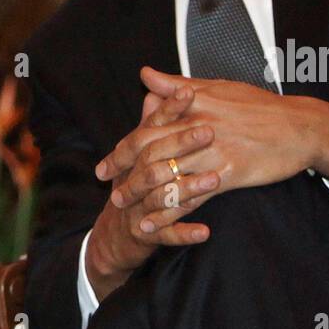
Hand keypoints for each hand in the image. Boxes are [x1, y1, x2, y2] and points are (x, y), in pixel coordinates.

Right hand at [84, 83, 213, 302]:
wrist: (113, 237)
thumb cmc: (133, 189)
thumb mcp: (139, 156)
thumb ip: (150, 125)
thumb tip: (153, 92)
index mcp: (136, 157)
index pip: (151, 127)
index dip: (169, 109)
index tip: (189, 91)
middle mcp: (133, 179)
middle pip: (155, 157)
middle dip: (182, 143)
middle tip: (210, 131)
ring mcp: (138, 207)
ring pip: (162, 195)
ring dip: (188, 188)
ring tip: (215, 179)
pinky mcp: (146, 234)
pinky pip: (166, 234)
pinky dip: (185, 233)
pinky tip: (205, 232)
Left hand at [114, 66, 328, 202]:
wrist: (298, 125)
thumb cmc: (258, 105)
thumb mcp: (215, 87)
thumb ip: (176, 86)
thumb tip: (145, 75)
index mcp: (191, 107)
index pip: (146, 130)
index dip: (121, 149)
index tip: (104, 165)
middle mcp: (196, 128)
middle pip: (149, 154)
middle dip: (124, 173)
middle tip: (107, 189)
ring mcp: (211, 152)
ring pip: (167, 175)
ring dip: (141, 194)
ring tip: (122, 208)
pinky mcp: (228, 174)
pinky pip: (192, 196)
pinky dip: (169, 212)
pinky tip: (154, 224)